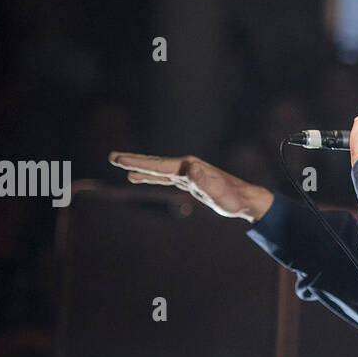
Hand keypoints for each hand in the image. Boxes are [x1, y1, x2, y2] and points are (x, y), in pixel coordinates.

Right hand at [108, 152, 273, 221]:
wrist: (245, 200)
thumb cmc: (233, 197)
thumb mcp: (219, 191)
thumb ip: (205, 180)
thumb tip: (192, 167)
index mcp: (189, 167)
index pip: (158, 165)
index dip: (138, 163)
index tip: (119, 159)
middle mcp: (186, 167)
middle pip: (155, 163)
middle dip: (133, 161)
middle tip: (112, 156)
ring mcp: (187, 174)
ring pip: (157, 169)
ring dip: (139, 167)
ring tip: (120, 164)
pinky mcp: (188, 182)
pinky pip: (164, 178)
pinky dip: (150, 177)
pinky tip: (139, 177)